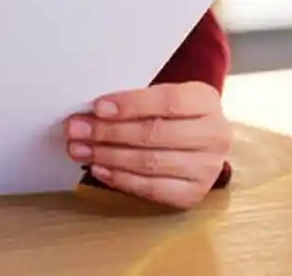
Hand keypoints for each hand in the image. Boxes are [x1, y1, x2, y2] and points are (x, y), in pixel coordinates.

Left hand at [65, 82, 231, 209]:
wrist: (199, 141)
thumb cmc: (173, 115)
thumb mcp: (163, 96)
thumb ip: (135, 101)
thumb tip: (92, 112)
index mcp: (206, 101)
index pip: (168, 101)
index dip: (130, 104)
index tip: (98, 107)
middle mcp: (214, 135)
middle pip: (156, 133)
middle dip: (110, 132)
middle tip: (77, 129)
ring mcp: (207, 168)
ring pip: (150, 162)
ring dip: (109, 156)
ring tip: (81, 149)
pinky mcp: (193, 194)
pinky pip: (151, 188)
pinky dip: (121, 179)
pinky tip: (99, 168)